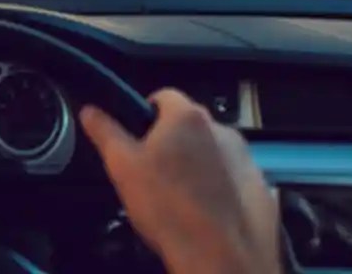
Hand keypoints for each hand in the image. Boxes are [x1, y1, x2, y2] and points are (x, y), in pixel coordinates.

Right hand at [80, 89, 278, 273]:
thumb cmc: (168, 208)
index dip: (145, 115)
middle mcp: (223, 129)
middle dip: (172, 143)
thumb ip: (105, 132)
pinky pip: (234, 179)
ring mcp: (246, 158)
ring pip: (214, 152)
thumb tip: (91, 112)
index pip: (163, 96)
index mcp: (187, 117)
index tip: (137, 139)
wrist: (219, 256)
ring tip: (181, 198)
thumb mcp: (122, 167)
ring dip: (199, 165)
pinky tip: (206, 212)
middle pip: (190, 126)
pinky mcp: (260, 187)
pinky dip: (221, 189)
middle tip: (154, 174)